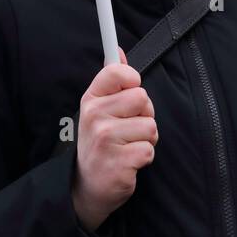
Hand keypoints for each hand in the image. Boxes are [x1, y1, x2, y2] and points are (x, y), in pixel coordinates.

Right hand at [71, 46, 156, 232]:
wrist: (87, 186)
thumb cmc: (100, 142)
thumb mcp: (99, 108)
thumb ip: (112, 79)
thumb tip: (118, 50)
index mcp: (91, 99)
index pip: (116, 71)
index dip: (132, 79)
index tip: (130, 90)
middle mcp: (94, 117)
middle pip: (142, 98)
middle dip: (144, 114)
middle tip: (129, 127)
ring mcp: (105, 140)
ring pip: (150, 126)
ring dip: (145, 139)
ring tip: (128, 146)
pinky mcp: (118, 164)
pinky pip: (149, 150)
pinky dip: (144, 158)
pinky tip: (128, 161)